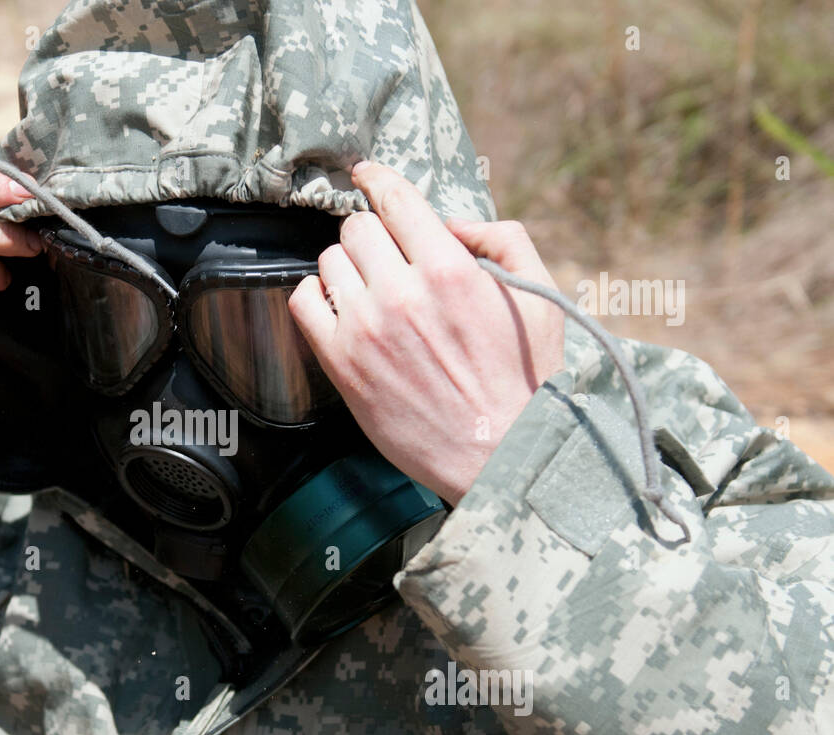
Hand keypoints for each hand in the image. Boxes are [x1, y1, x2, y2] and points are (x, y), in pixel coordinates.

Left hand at [288, 161, 563, 504]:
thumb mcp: (539, 295)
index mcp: (450, 269)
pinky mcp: (341, 363)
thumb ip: (502, 239)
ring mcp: (365, 328)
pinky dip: (316, 298)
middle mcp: (402, 293)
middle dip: (374, 238)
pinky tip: (340, 310)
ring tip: (371, 291)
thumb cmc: (526, 378)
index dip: (378, 180)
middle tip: (389, 260)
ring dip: (347, 269)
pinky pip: (303, 302)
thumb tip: (452, 223)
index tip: (367, 175)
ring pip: (329, 261)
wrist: (502, 452)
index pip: (395, 199)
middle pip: (358, 229)